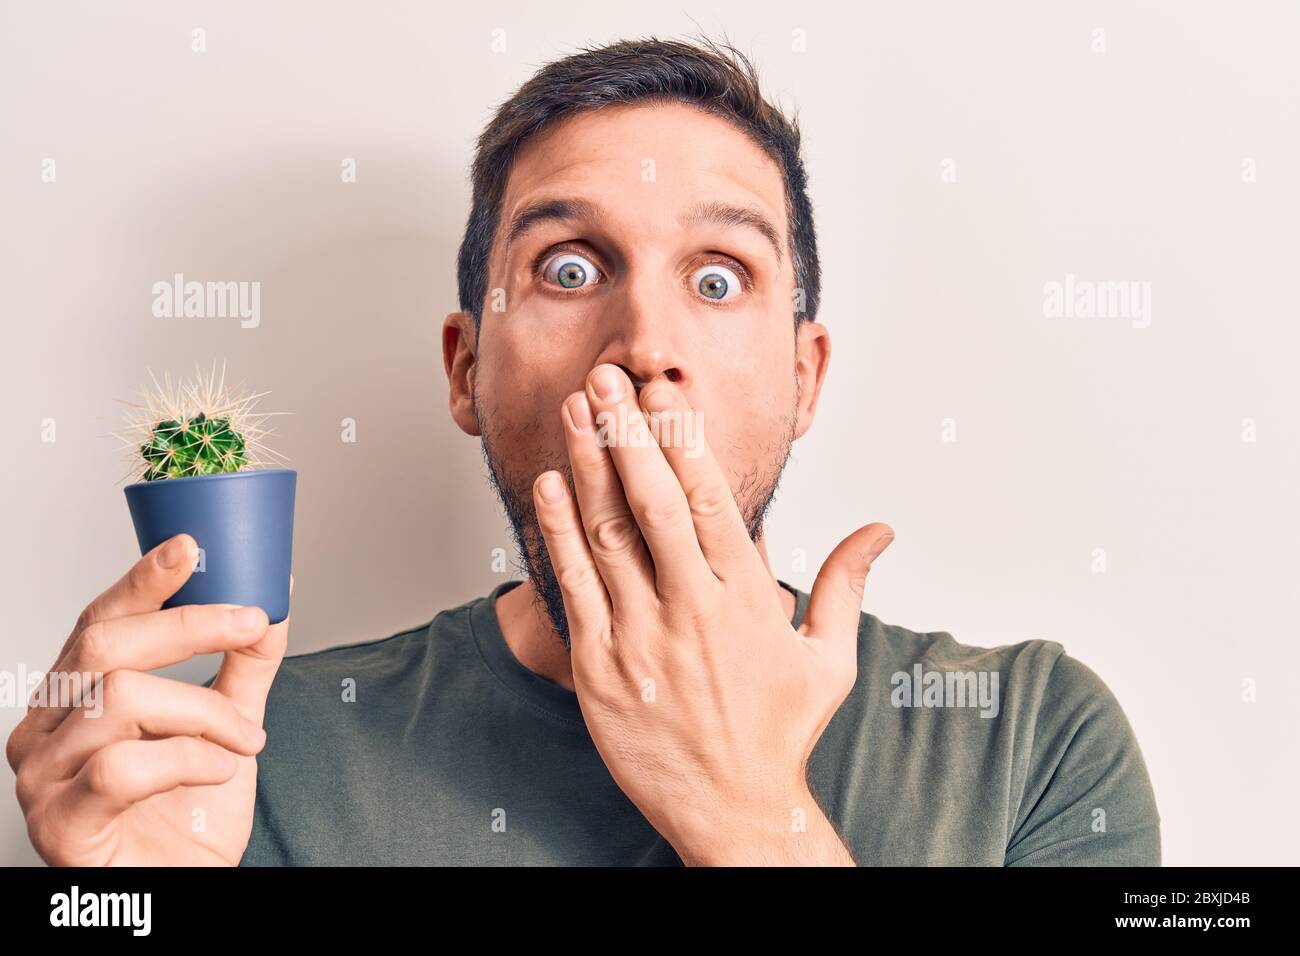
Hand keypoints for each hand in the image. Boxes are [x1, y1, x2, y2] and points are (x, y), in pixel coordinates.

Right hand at [6, 534, 289, 865]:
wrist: (182, 890)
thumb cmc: (187, 813)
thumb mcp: (226, 725)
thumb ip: (243, 667)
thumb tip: (273, 601)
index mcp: (76, 696)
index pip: (100, 621)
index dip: (142, 580)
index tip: (189, 546)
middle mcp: (46, 729)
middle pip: (105, 647)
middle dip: (190, 626)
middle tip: (253, 624)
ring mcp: (43, 776)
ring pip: (121, 701)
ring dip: (206, 713)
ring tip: (247, 738)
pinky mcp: (59, 823)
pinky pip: (121, 767)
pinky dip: (188, 759)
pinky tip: (219, 770)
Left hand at [532, 364, 892, 863]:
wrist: (734, 810)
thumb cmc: (781, 732)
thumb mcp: (830, 659)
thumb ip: (844, 583)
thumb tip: (881, 527)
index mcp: (747, 598)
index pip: (710, 500)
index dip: (682, 438)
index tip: (663, 392)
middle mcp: (693, 609)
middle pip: (654, 503)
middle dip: (628, 433)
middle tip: (608, 377)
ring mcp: (643, 637)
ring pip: (608, 534)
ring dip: (588, 466)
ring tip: (577, 409)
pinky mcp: (601, 668)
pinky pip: (575, 587)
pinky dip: (561, 534)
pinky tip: (551, 486)